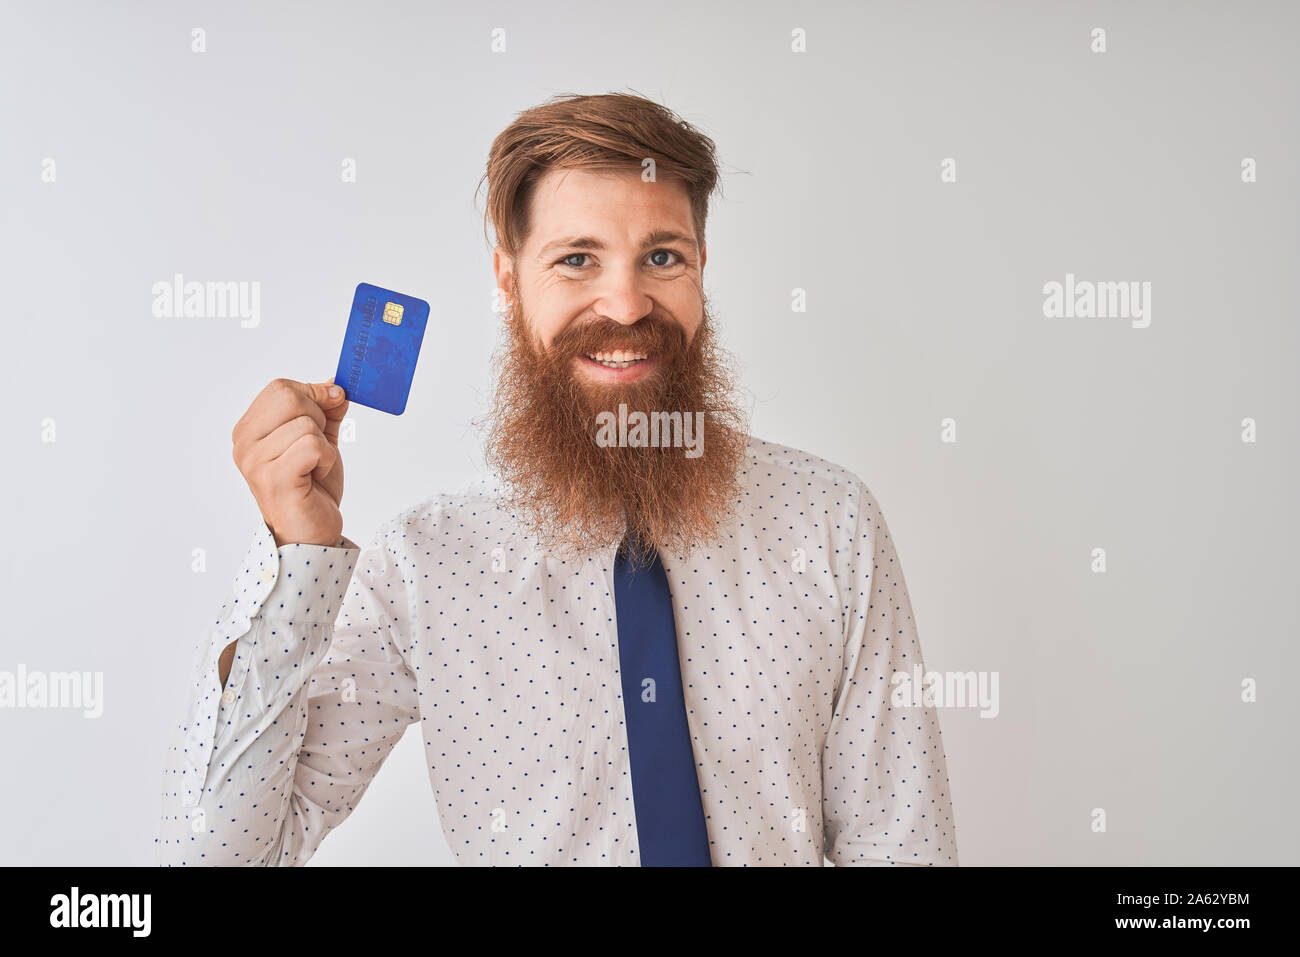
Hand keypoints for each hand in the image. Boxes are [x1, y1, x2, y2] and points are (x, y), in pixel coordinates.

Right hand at [231, 377, 349, 546]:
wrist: (310, 533)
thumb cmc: (312, 488)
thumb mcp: (321, 440)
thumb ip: (326, 411)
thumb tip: (336, 384)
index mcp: (249, 430)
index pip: (281, 387)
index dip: (313, 392)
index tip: (330, 406)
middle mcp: (244, 444)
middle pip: (290, 397)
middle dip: (319, 417)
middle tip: (317, 447)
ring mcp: (255, 462)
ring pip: (306, 424)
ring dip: (324, 446)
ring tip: (314, 468)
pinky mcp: (274, 478)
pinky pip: (313, 446)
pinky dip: (327, 459)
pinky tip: (316, 476)